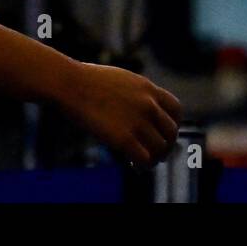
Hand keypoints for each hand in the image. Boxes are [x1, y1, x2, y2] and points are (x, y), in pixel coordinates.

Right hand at [56, 62, 183, 167]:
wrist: (71, 84)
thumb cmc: (87, 81)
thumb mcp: (121, 80)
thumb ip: (135, 94)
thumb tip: (137, 109)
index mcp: (147, 88)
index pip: (175, 110)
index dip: (172, 124)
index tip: (163, 133)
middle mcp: (148, 104)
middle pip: (171, 132)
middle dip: (165, 144)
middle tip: (156, 153)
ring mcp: (137, 122)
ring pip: (160, 148)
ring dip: (154, 158)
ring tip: (143, 162)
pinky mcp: (123, 138)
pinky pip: (145, 159)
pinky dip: (142, 166)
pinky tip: (134, 165)